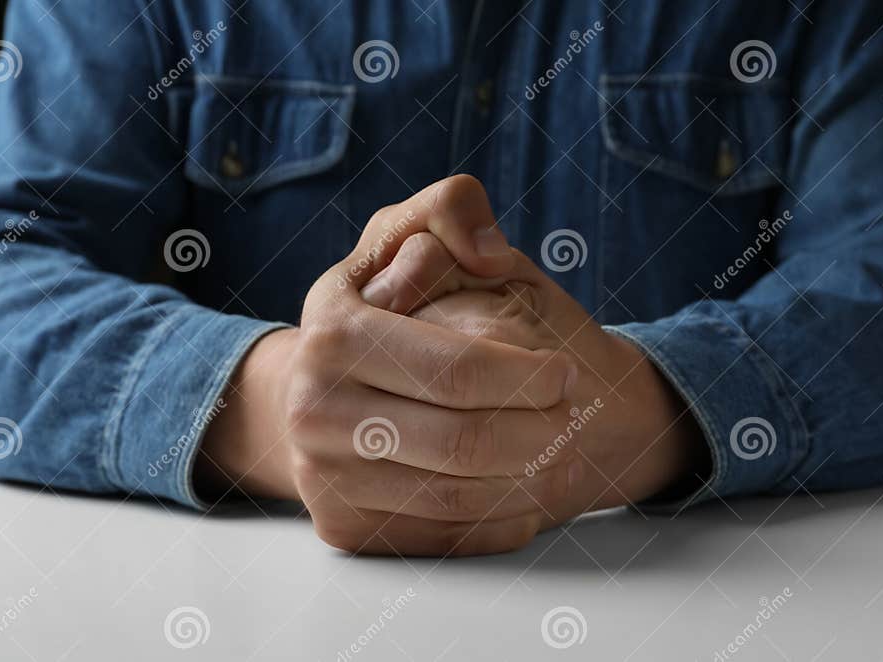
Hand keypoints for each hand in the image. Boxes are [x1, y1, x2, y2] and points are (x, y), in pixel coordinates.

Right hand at [197, 175, 582, 555]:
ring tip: (567, 453)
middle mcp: (315, 411)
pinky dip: (502, 519)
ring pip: (459, 498)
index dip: (528, 377)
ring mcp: (324, 478)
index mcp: (334, 335)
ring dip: (534, 480)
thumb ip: (450, 209)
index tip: (565, 374)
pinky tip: (527, 488)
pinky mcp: (344, 528)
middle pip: (464, 444)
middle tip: (573, 417)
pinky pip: (444, 539)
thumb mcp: (402, 236)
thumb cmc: (376, 307)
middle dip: (543, 434)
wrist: (309, 390)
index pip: (455, 371)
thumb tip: (487, 250)